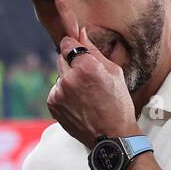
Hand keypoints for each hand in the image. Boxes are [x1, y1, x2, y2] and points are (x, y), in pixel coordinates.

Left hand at [47, 27, 138, 147]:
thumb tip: (80, 33)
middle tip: (88, 77)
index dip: (74, 46)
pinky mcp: (52, 104)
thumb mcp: (113, 72)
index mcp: (87, 67)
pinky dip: (64, 93)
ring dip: (68, 79)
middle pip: (61, 57)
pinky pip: (56, 90)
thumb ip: (93, 50)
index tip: (79, 51)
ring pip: (59, 75)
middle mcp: (69, 78)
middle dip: (72, 62)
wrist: (111, 136)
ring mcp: (58, 93)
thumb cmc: (118, 104)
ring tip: (86, 94)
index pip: (67, 43)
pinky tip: (79, 103)